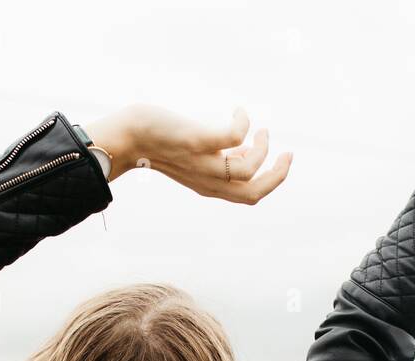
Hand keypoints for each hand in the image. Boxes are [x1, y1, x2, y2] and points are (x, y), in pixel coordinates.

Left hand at [84, 105, 291, 204]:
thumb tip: (245, 147)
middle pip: (255, 192)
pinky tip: (238, 111)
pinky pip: (232, 136)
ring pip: (248, 169)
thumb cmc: (160, 141)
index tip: (282, 158)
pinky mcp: (196, 142)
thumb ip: (221, 156)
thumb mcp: (196, 155)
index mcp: (210, 185)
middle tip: (287, 153)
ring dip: (262, 148)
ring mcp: (202, 163)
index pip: (250, 196)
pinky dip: (243, 122)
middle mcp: (208, 180)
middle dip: (278, 175)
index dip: (273, 181)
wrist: (127, 138)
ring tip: (259, 129)